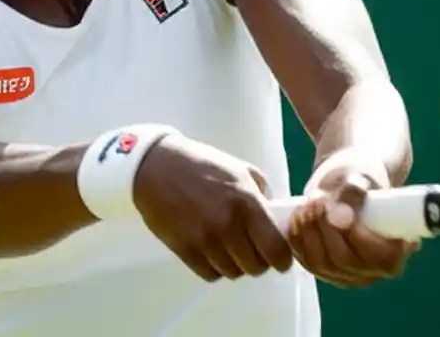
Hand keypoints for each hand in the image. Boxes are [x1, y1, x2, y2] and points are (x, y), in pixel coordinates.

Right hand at [133, 134, 293, 281]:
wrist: (156, 167)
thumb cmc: (202, 164)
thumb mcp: (240, 169)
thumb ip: (261, 193)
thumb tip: (273, 217)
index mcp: (247, 203)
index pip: (276, 250)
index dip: (282, 259)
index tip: (280, 258)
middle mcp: (228, 225)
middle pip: (256, 267)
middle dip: (259, 261)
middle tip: (253, 250)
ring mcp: (205, 240)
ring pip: (234, 273)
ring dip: (236, 264)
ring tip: (230, 248)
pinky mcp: (185, 250)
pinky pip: (210, 274)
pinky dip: (216, 267)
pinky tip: (213, 251)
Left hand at [286, 157, 418, 288]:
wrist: (347, 183)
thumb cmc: (363, 178)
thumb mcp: (362, 176)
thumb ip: (355, 192)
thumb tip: (339, 216)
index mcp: (397, 251)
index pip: (381, 259)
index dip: (358, 237)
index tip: (340, 209)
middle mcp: (373, 271)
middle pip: (344, 261)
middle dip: (326, 230)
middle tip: (317, 201)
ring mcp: (346, 274)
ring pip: (321, 264)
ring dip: (309, 234)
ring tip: (306, 204)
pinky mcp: (323, 270)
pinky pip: (305, 262)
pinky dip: (297, 240)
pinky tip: (297, 216)